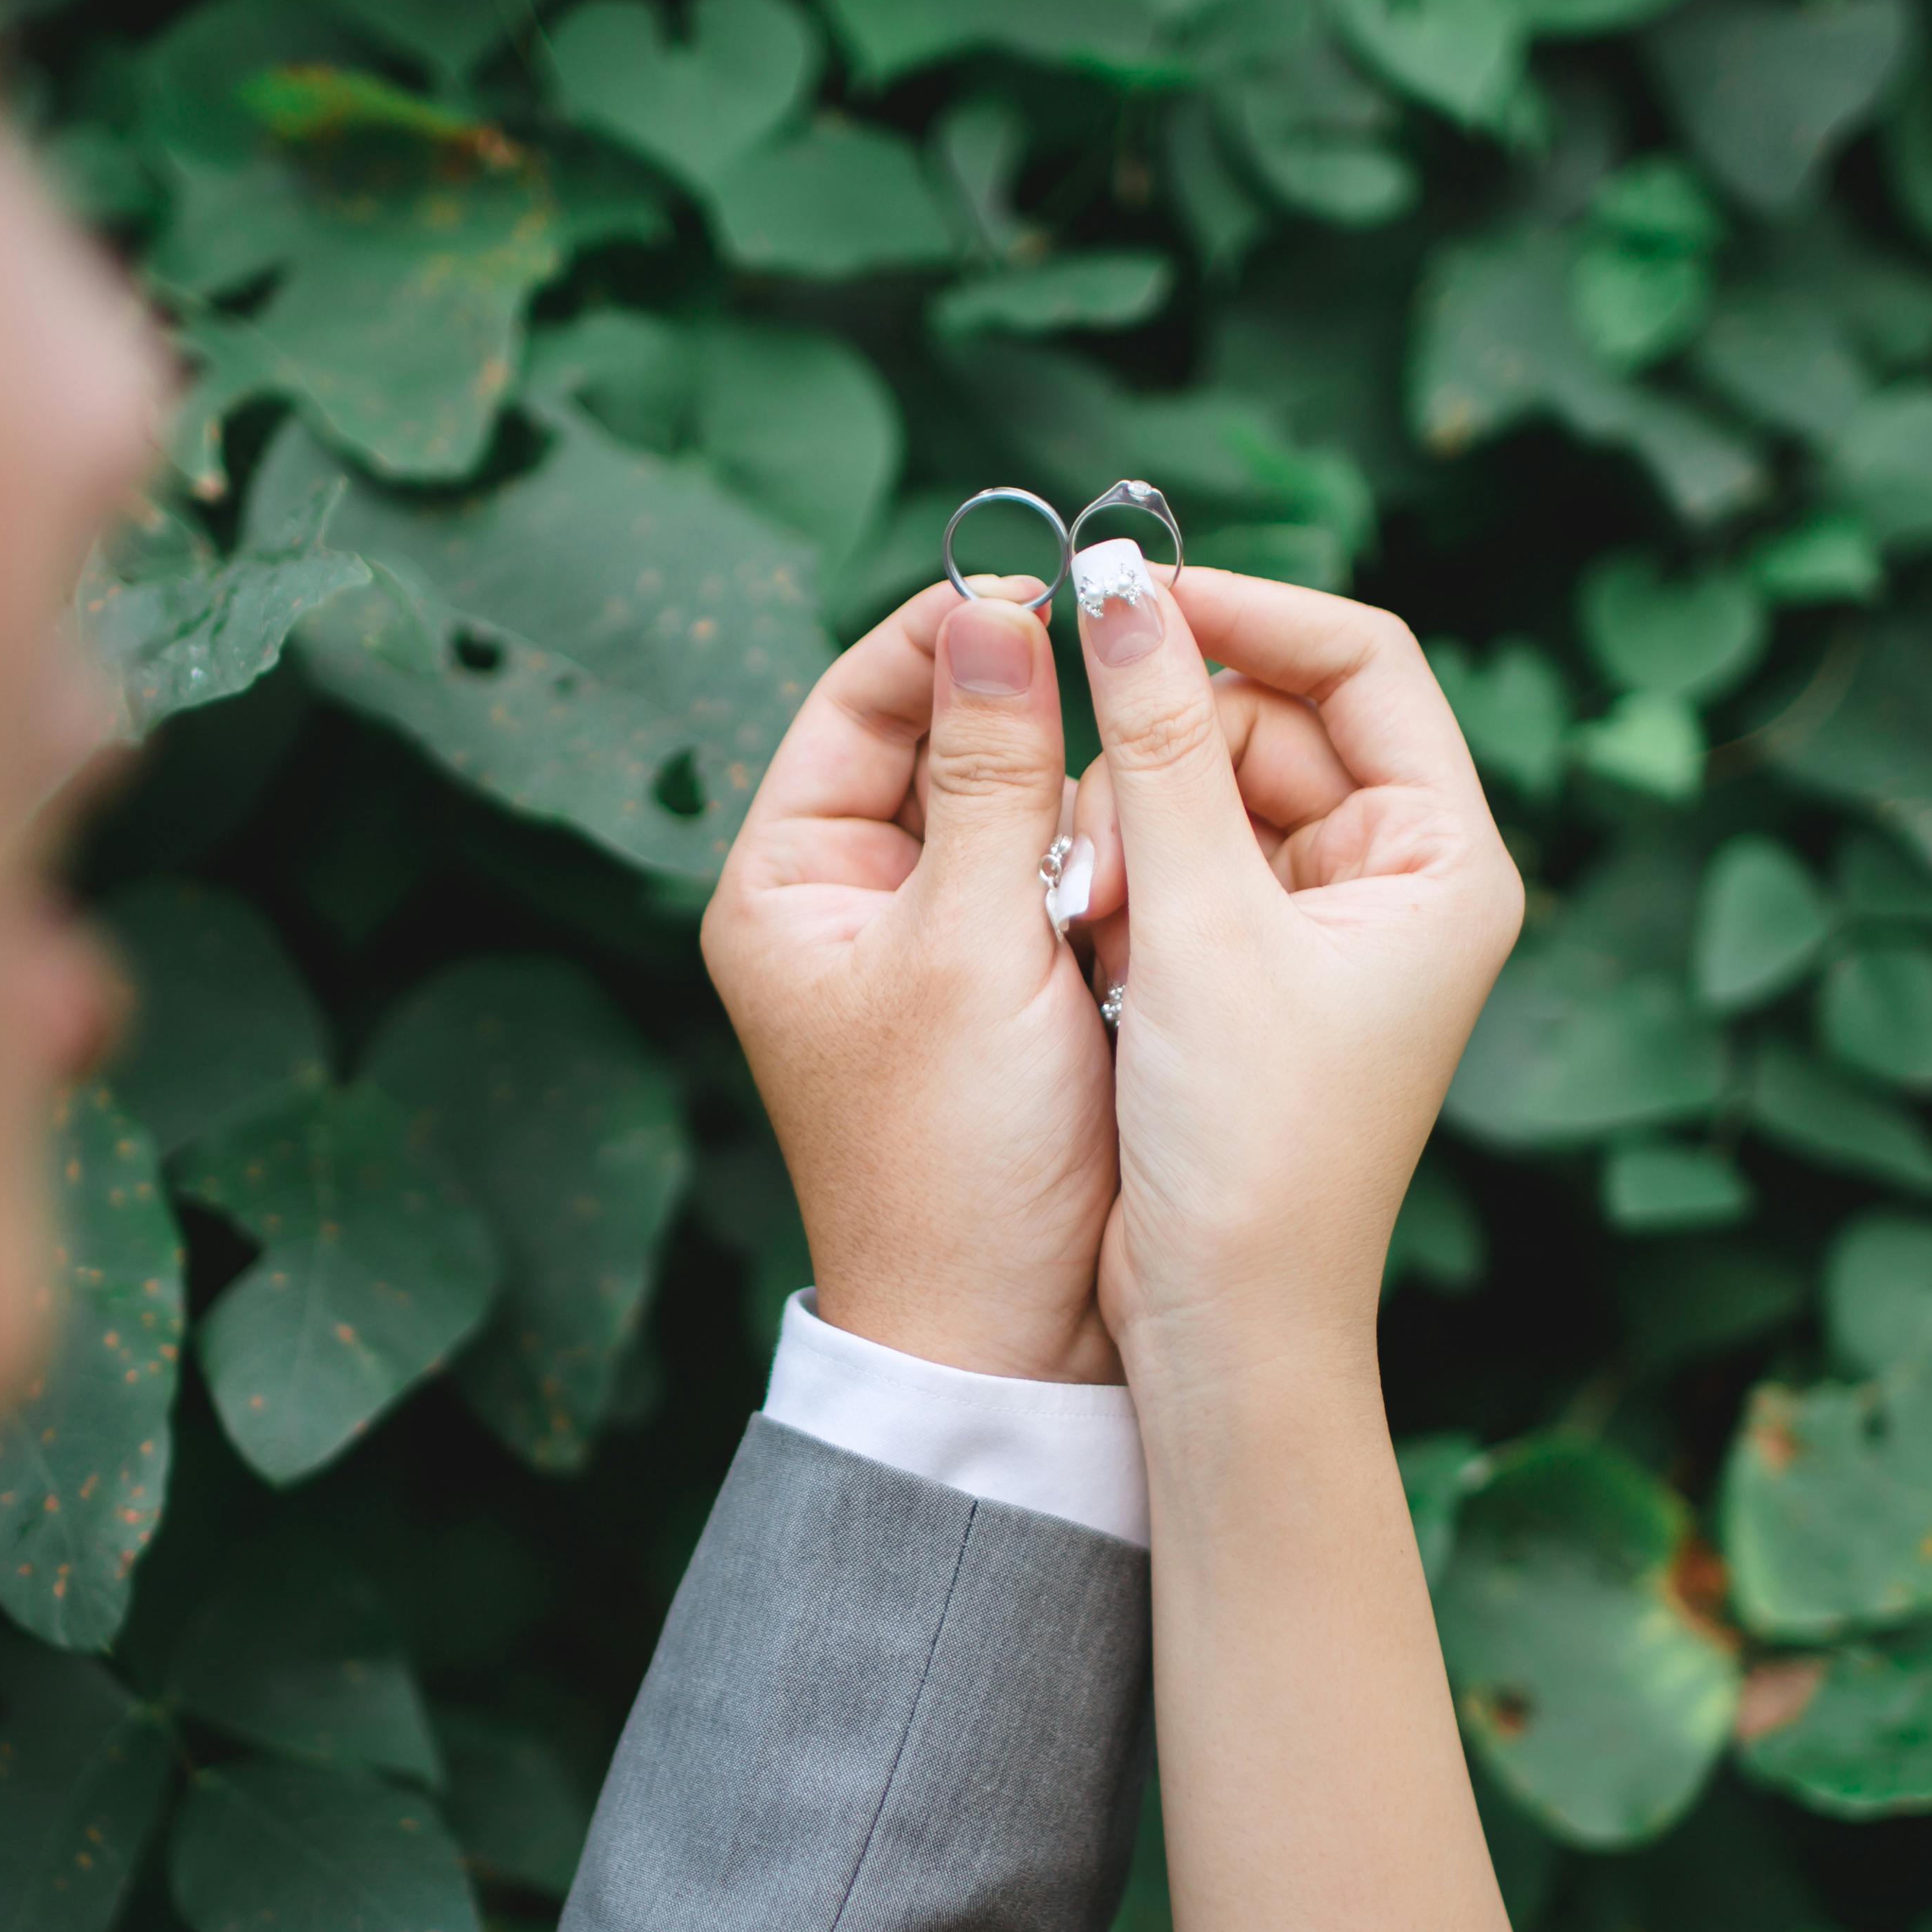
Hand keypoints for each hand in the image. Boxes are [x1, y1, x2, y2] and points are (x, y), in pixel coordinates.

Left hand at [703, 579, 1125, 1383]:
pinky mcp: (1011, 991)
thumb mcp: (975, 946)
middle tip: (1124, 708)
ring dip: (1083, 811)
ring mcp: (933, 948)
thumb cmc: (960, 1163)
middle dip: (1037, 729)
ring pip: (1025, 809)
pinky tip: (1145, 896)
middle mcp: (848, 906)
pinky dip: (1110, 876)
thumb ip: (993, 770)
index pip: (860, 698)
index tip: (1056, 590)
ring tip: (1120, 857)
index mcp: (786, 886)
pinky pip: (1068, 885)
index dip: (952, 632)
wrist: (1007, 1341)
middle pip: (948, 743)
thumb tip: (995, 606)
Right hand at [1063, 559, 1522, 1403]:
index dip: (1244, 610)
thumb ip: (1152, 741)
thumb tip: (1116, 587)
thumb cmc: (1249, 1145)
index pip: (1361, 658)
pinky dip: (1121, 884)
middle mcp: (1398, 879)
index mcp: (1443, 856)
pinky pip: (1175, 868)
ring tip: (1088, 915)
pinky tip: (1085, 942)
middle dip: (1159, 755)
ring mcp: (1324, 927)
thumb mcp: (1195, 921)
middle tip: (1088, 835)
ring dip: (1128, 826)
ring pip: (1202, 793)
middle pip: (1264, 722)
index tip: (1123, 599)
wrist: (1224, 1324)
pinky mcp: (1251, 973)